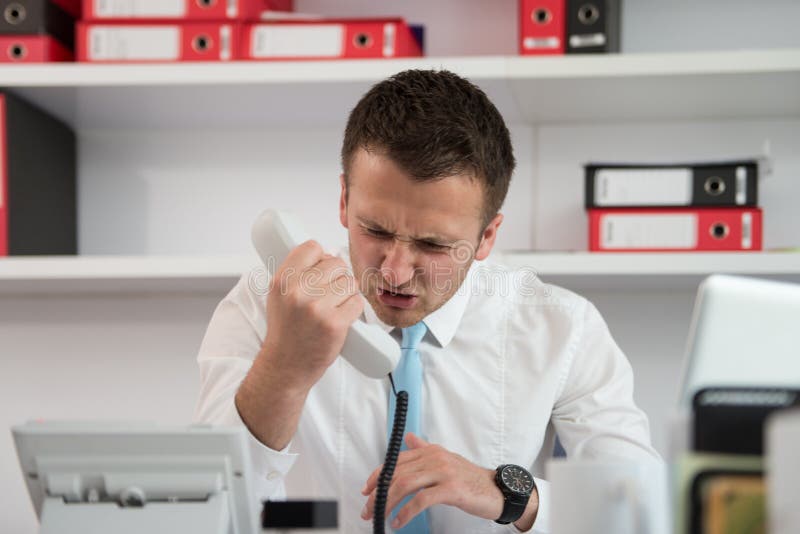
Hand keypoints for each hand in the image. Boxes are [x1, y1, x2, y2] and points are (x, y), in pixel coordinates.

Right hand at [262, 240, 363, 386]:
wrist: (285, 365)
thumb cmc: (286, 329)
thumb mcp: (279, 295)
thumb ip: (298, 273)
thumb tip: (327, 254)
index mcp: (283, 280)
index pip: (312, 247)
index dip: (321, 258)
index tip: (321, 271)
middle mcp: (298, 291)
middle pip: (336, 264)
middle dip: (337, 277)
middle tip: (329, 295)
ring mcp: (317, 307)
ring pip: (350, 282)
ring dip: (347, 294)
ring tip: (334, 307)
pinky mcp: (335, 323)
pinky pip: (358, 302)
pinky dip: (353, 309)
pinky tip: (341, 317)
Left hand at [360, 433, 504, 529]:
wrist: (497, 490)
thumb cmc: (470, 479)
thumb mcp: (446, 459)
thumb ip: (425, 449)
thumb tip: (408, 438)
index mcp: (431, 451)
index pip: (396, 461)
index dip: (377, 476)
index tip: (366, 490)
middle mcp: (435, 458)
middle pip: (397, 474)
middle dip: (378, 494)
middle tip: (368, 510)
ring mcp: (443, 472)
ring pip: (405, 485)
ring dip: (387, 503)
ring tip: (379, 517)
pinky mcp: (451, 489)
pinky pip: (421, 500)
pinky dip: (406, 513)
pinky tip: (399, 522)